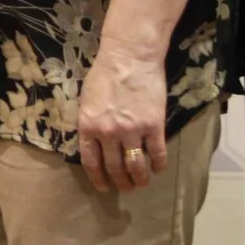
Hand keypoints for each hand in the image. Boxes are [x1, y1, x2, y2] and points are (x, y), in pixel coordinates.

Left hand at [76, 42, 168, 192]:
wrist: (129, 56)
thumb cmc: (105, 73)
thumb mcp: (87, 98)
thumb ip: (89, 121)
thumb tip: (92, 141)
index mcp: (88, 125)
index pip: (91, 162)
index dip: (98, 178)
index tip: (104, 187)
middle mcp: (108, 133)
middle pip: (114, 168)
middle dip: (120, 183)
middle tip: (125, 188)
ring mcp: (132, 131)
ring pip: (136, 166)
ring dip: (139, 179)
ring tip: (141, 183)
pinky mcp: (153, 127)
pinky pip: (157, 154)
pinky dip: (158, 165)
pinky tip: (158, 168)